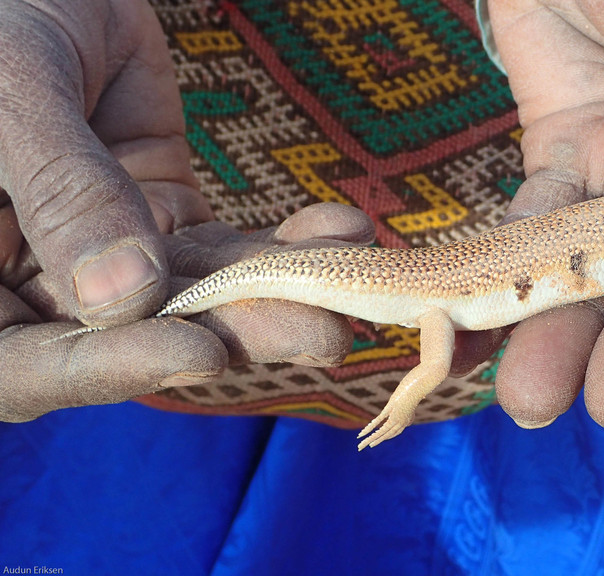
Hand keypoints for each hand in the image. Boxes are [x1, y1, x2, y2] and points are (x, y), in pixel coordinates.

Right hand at [0, 0, 374, 421]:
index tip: (199, 354)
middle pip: (133, 338)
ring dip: (278, 291)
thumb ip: (61, 191)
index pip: (30, 364)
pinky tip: (341, 231)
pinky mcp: (164, 213)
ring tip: (351, 280)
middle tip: (321, 332)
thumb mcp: (7, 96)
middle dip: (232, 333)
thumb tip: (128, 297)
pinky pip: (225, 243)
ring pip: (194, 294)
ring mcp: (107, 251)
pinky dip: (285, 242)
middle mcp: (33, 284)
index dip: (113, 369)